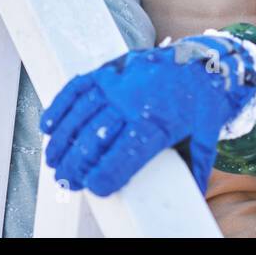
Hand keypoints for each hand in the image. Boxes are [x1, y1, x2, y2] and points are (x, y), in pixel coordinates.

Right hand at [40, 34, 255, 195]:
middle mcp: (134, 101)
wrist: (204, 59)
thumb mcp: (206, 135)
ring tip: (55, 162)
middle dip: (76, 165)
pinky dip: (60, 107)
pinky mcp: (110, 69)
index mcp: (158, 122)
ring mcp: (119, 82)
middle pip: (94, 138)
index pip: (123, 155)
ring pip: (80, 115)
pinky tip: (48, 127)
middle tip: (67, 181)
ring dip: (62, 141)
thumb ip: (196, 166)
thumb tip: (193, 195)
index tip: (94, 188)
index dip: (104, 175)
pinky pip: (78, 87)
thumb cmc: (204, 101)